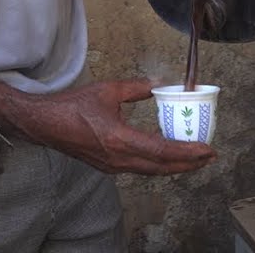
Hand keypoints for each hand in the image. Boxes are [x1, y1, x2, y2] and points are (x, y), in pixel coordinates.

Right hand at [25, 78, 216, 174]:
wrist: (45, 124)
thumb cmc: (72, 107)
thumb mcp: (108, 90)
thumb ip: (136, 88)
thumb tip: (159, 83)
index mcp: (120, 140)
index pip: (162, 151)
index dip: (188, 152)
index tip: (207, 149)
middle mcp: (118, 159)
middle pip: (162, 167)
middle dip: (189, 163)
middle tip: (209, 156)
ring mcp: (112, 166)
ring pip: (152, 171)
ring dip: (175, 166)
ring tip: (194, 158)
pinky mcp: (108, 166)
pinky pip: (140, 169)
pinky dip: (158, 164)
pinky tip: (166, 156)